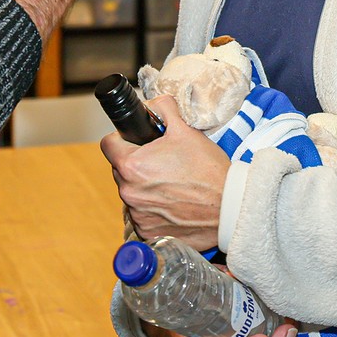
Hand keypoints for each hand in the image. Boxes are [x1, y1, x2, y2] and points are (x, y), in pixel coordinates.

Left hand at [100, 94, 227, 250]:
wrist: (228, 209)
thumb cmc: (208, 170)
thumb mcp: (186, 130)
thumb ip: (163, 109)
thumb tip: (152, 104)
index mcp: (132, 165)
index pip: (108, 145)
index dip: (121, 138)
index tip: (135, 140)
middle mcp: (129, 192)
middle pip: (120, 169)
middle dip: (136, 162)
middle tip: (161, 161)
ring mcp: (138, 215)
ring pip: (131, 192)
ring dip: (144, 186)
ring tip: (171, 183)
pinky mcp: (148, 233)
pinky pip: (142, 214)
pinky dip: (153, 208)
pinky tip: (173, 203)